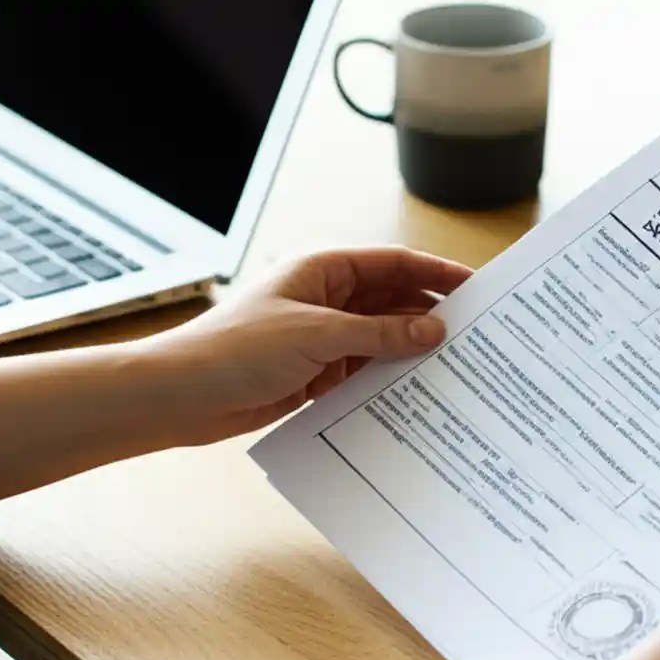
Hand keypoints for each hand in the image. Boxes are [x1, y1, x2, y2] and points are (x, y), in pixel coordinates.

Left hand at [144, 246, 472, 443]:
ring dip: (411, 352)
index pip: (395, 263)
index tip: (478, 288)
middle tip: (477, 335)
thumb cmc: (234, 349)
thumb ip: (380, 335)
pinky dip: (388, 380)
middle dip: (431, 315)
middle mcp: (327, 298)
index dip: (438, 272)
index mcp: (324, 269)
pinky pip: (364, 371)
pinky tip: (417, 392)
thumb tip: (434, 330)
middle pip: (394, 300)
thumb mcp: (317, 337)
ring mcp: (322, 336)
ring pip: (382, 339)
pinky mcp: (316, 372)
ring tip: (456, 368)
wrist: (181, 396)